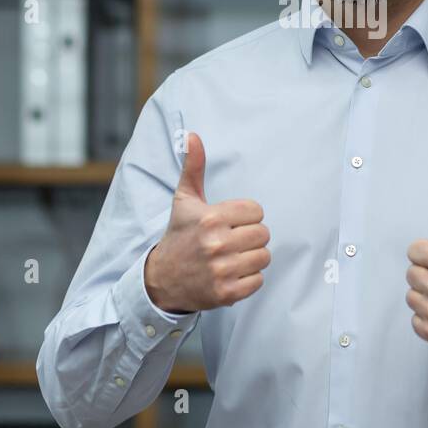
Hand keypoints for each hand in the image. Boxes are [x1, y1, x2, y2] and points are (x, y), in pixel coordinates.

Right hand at [145, 132, 269, 313]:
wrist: (162, 279)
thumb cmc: (179, 235)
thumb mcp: (184, 200)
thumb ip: (193, 167)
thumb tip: (193, 135)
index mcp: (211, 218)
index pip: (257, 211)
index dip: (246, 216)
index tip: (229, 222)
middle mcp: (217, 244)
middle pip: (263, 234)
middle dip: (250, 237)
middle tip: (232, 241)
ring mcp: (222, 270)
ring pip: (264, 257)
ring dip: (252, 258)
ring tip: (232, 257)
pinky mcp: (226, 293)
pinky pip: (258, 280)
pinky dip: (249, 279)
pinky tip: (231, 274)